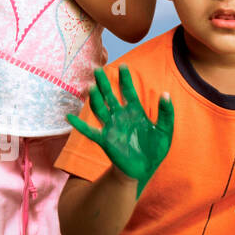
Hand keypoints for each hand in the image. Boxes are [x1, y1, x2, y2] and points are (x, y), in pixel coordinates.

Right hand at [67, 66, 173, 196]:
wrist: (144, 169)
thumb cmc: (154, 149)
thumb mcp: (165, 130)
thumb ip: (166, 112)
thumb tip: (166, 93)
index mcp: (135, 112)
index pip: (128, 92)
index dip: (125, 79)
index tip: (123, 65)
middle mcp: (120, 117)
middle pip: (110, 96)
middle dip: (104, 83)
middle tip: (98, 69)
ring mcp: (111, 127)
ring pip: (100, 109)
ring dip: (95, 99)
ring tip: (91, 87)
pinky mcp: (105, 140)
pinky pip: (90, 131)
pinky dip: (79, 125)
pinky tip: (69, 117)